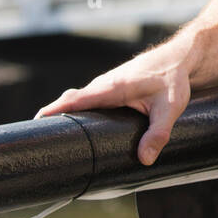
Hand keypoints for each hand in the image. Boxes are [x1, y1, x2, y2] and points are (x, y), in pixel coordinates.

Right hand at [35, 42, 192, 166]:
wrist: (180, 58)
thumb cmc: (174, 79)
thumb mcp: (169, 109)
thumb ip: (157, 134)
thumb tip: (144, 159)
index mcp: (112, 87)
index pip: (75, 99)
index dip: (55, 109)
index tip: (37, 120)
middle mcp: (104, 84)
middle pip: (71, 101)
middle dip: (54, 116)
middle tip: (40, 139)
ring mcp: (105, 85)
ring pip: (79, 101)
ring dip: (65, 113)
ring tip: (53, 138)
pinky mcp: (111, 89)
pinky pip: (88, 100)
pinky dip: (78, 110)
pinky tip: (77, 127)